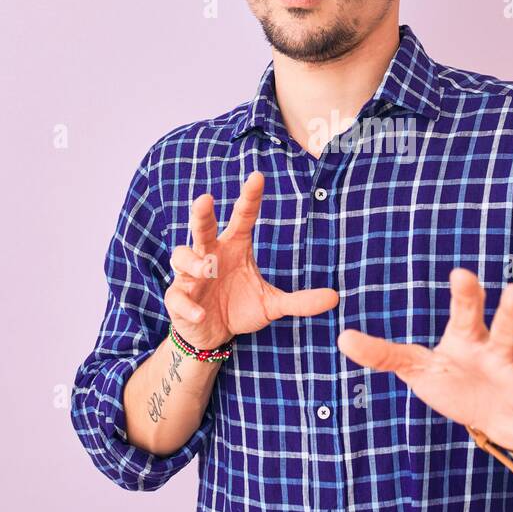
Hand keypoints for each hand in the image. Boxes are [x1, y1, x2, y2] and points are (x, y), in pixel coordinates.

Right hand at [166, 170, 339, 349]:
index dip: (249, 197)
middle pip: (202, 227)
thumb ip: (300, 301)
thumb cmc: (239, 308)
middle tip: (205, 199)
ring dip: (192, 261)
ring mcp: (190, 276)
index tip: (258, 176)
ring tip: (207, 269)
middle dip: (201, 213)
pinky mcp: (178, 298)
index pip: (242, 217)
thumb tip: (335, 297)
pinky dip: (187, 304)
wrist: (211, 334)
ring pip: (181, 256)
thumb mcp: (272, 305)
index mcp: (234, 247)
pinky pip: (177, 296)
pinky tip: (200, 312)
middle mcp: (210, 254)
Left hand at [337, 267, 512, 450]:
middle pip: (506, 327)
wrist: (499, 421)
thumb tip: (341, 339)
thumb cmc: (457, 385)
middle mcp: (500, 350)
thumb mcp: (420, 371)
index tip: (460, 274)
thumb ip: (385, 355)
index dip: (465, 295)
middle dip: (511, 311)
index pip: (466, 313)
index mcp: (468, 339)